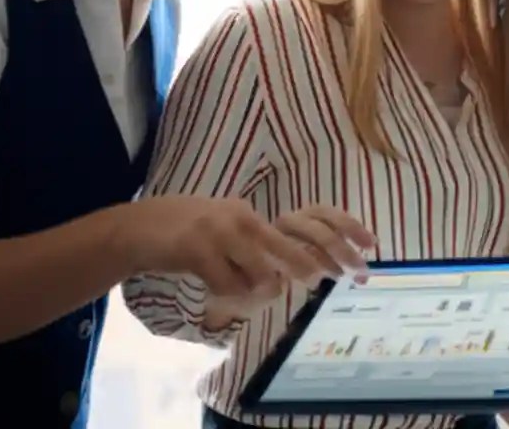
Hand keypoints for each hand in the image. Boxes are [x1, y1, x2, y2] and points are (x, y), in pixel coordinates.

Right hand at [119, 197, 375, 296]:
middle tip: (328, 280)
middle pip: (293, 246)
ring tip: (239, 288)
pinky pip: (229, 286)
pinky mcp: (197, 250)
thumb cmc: (189, 235)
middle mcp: (241, 217)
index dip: (344, 231)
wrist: (137, 229)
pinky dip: (227, 295)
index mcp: (252, 213)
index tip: (371, 247)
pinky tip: (214, 290)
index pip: (308, 219)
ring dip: (257, 289)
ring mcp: (219, 232)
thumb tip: (292, 277)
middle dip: (315, 266)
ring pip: (261, 274)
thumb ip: (259, 249)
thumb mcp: (228, 231)